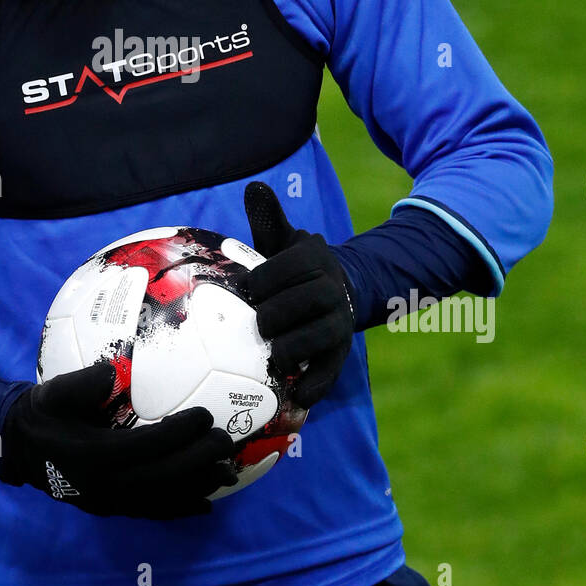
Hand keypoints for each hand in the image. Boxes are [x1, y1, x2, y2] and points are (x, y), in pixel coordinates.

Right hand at [0, 363, 236, 517]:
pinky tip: (204, 504)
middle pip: (163, 477)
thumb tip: (115, 374)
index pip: (148, 446)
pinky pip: (151, 512)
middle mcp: (105, 485)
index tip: (205, 415)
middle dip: (198, 460)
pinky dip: (180, 508)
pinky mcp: (110, 509)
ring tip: (226, 473)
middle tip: (224, 441)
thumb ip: (84, 384)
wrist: (17, 448)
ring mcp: (108, 502)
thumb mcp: (56, 392)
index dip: (180, 432)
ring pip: (162, 500)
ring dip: (197, 487)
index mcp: (94, 455)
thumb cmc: (41, 414)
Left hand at [243, 181, 355, 408]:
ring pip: (312, 338)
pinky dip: (313, 387)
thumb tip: (254, 187)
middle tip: (254, 322)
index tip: (245, 289)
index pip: (283, 269)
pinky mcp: (339, 353)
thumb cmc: (294, 269)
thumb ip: (269, 219)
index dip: (260, 281)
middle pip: (296, 304)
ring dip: (287, 349)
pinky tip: (296, 399)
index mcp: (314, 259)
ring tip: (267, 355)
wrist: (338, 291)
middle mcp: (330, 289)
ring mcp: (337, 323)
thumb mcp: (282, 242)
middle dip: (270, 315)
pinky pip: (328, 372)